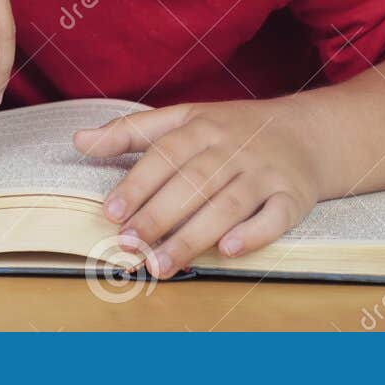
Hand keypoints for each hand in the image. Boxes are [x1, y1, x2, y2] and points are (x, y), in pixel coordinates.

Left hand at [72, 100, 324, 276]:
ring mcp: (265, 172)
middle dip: (158, 216)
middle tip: (129, 246)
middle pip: (193, 183)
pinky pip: (275, 217)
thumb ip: (131, 131)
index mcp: (203, 126)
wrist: (307, 132)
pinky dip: (253, 233)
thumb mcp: (184, 118)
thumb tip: (78, 140)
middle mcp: (234, 148)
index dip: (138, 183)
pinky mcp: (293, 197)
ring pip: (228, 205)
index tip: (111, 213)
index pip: (166, 154)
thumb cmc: (232, 130)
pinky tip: (227, 250)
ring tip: (160, 265)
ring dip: (193, 236)